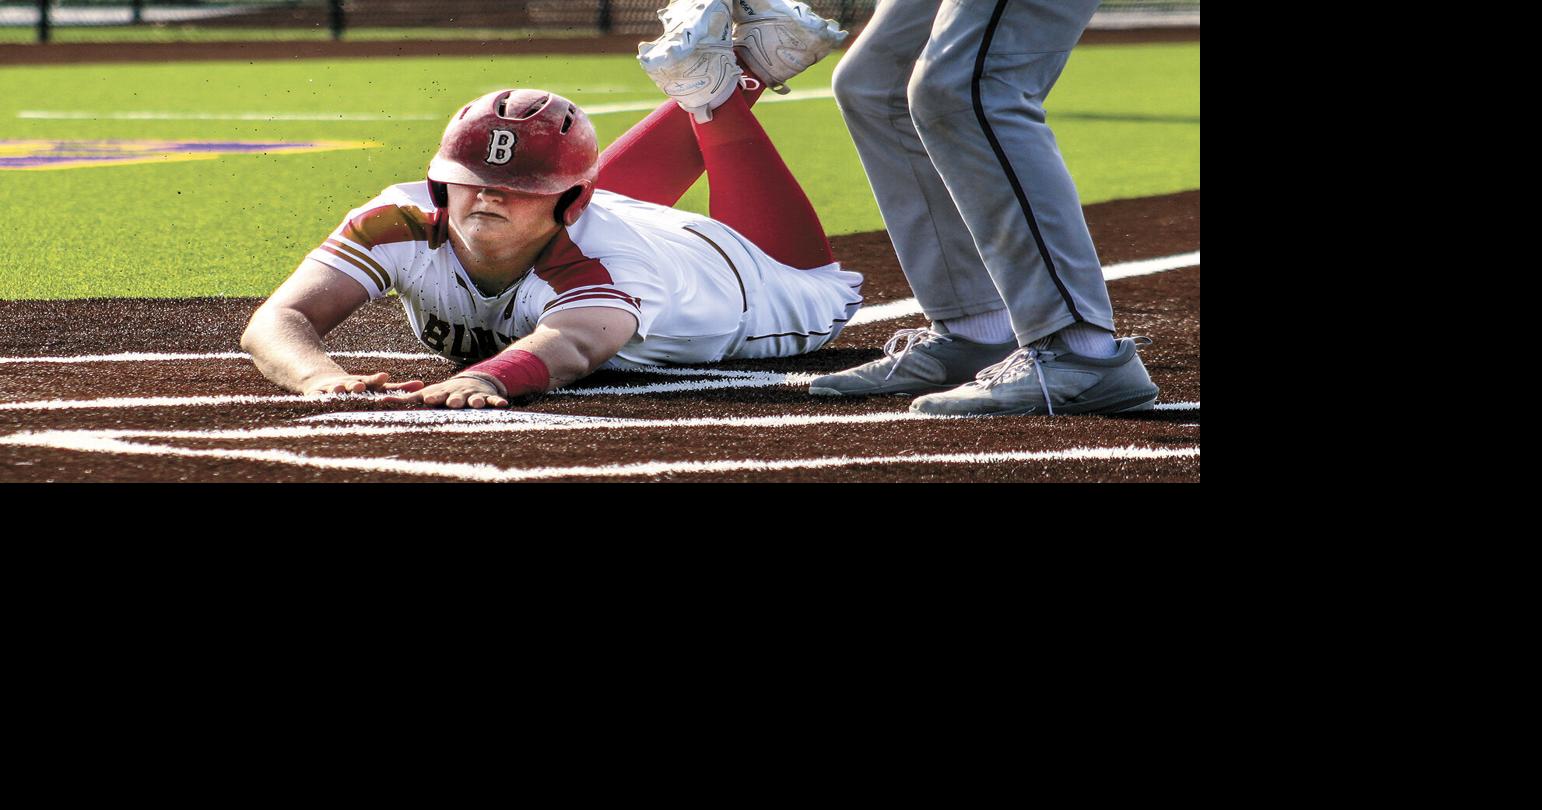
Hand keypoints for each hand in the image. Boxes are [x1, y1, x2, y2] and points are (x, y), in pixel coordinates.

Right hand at [303, 372, 423, 396]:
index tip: (384, 376)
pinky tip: (315, 401)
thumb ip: (397, 388)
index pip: (372, 382)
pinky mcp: (315, 395)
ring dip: (336, 390)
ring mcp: (330, 389)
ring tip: (337, 391)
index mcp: (362, 383)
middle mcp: (347, 384)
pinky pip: (314, 398)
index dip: (377, 379)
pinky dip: (315, 399)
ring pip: (333, 390)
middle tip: (359, 386)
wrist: (320, 379)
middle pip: (352, 384)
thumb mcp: (375, 386)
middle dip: (356, 385)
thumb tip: (422, 386)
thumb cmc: (356, 386)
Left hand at [381, 375, 509, 408]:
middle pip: (455, 397)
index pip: (436, 395)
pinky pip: (493, 400)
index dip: (433, 397)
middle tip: (453, 403)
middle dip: (454, 400)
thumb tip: (380, 398)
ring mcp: (472, 395)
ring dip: (476, 401)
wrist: (472, 382)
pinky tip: (503, 404)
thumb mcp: (427, 394)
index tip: (428, 400)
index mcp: (442, 393)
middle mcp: (457, 393)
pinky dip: (497, 402)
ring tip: (477, 404)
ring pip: (474, 399)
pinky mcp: (486, 397)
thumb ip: (405, 399)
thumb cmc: (444, 393)